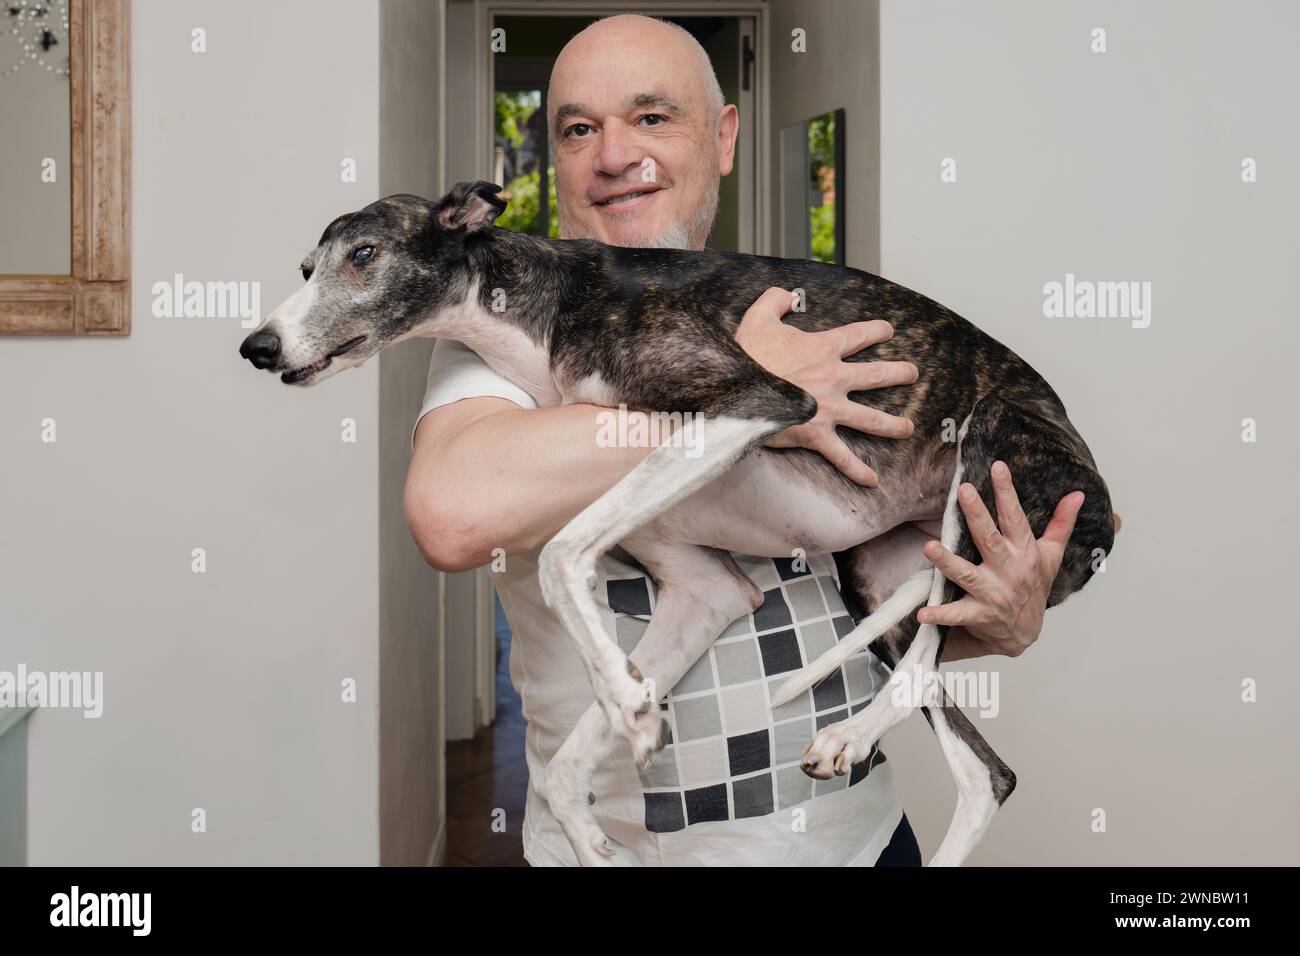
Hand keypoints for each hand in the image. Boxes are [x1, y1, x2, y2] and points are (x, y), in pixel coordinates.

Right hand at [735, 287, 917, 485]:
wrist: (735, 387)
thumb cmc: (746, 354)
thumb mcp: (757, 317)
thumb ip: (774, 301)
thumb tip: (788, 296)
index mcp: (822, 348)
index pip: (858, 335)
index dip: (876, 331)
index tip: (888, 330)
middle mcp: (833, 378)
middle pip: (875, 375)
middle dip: (898, 373)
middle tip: (913, 373)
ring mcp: (828, 408)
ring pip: (869, 418)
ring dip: (892, 424)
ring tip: (908, 428)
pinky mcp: (815, 433)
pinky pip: (841, 455)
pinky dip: (856, 470)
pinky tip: (873, 481)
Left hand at [917, 461, 1084, 659]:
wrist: (1025, 633)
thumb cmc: (1035, 587)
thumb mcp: (1051, 555)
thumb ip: (1061, 524)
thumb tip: (1078, 493)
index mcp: (1025, 552)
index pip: (1016, 517)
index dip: (1007, 492)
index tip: (998, 466)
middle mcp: (1009, 570)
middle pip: (990, 539)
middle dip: (977, 514)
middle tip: (963, 490)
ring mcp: (993, 593)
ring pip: (968, 574)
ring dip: (948, 562)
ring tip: (929, 547)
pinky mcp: (979, 615)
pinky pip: (957, 614)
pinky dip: (940, 615)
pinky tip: (922, 613)